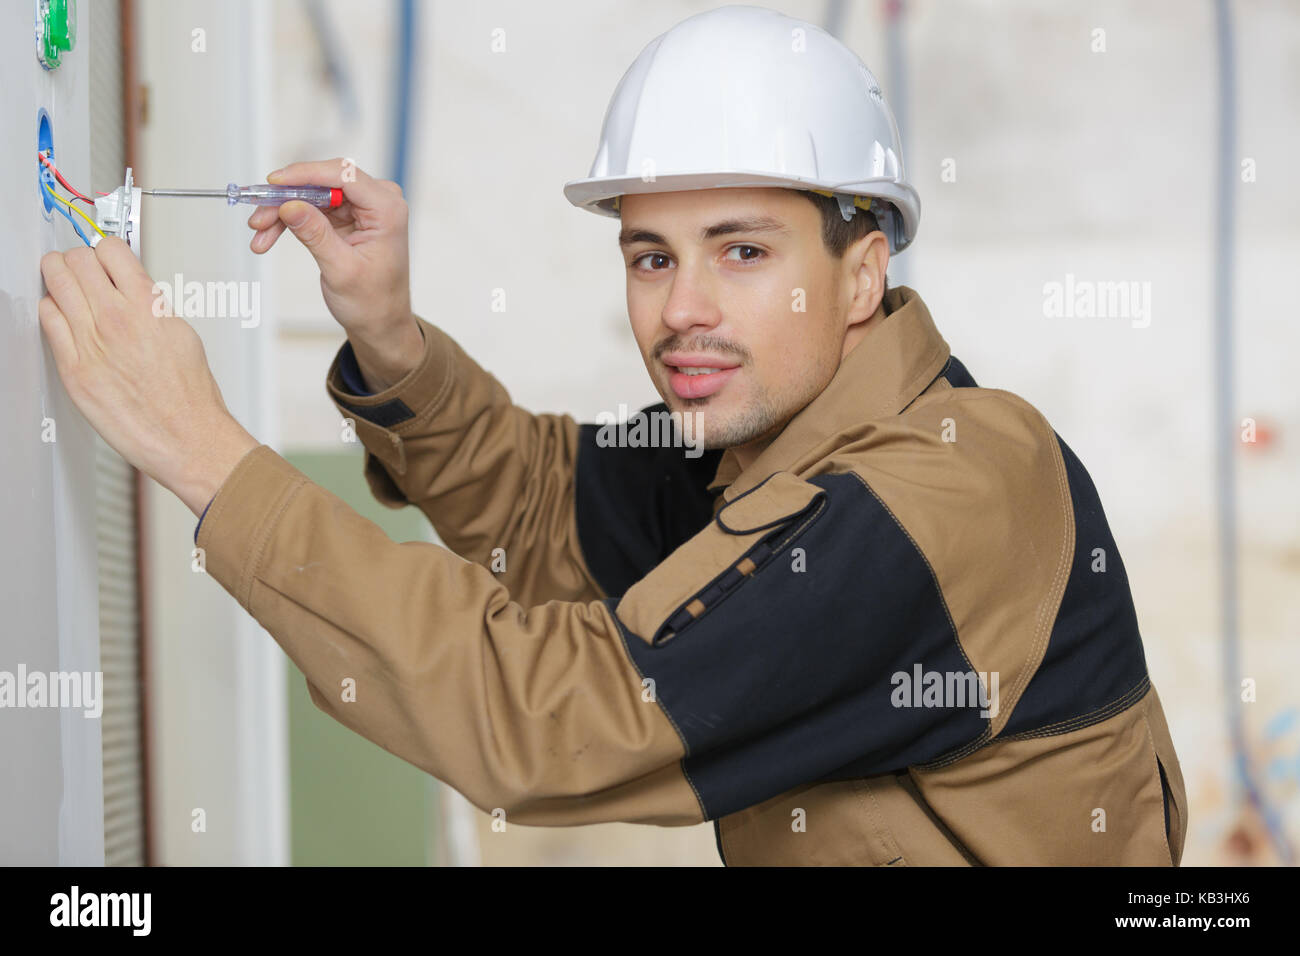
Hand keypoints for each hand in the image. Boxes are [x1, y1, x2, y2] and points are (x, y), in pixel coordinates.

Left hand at [38, 239, 259, 516]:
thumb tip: (130, 289)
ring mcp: (91, 342)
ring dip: (58, 278)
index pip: (111, 249)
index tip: (104, 258)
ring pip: (55, 282)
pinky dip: (51, 310)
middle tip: (80, 269)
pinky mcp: (74, 368)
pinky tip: (62, 317)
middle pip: (76, 260)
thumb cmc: (190, 395)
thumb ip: (150, 305)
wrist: (186, 436)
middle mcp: (116, 318)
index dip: (105, 250)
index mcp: (147, 306)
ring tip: (64, 284)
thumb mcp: (180, 333)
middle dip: (77, 260)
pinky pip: (46, 319)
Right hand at [248, 158, 421, 390]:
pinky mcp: (345, 217)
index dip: (306, 174)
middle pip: (322, 182)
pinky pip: (309, 208)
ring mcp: (360, 208)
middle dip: (287, 198)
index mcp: (387, 210)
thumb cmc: (373, 302)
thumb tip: (289, 205)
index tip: (274, 182)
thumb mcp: (342, 270)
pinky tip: (267, 236)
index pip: (344, 175)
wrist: (379, 322)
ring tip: (259, 234)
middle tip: (258, 218)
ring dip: (281, 212)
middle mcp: (377, 202)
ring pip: (310, 194)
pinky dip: (287, 221)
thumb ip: (316, 235)